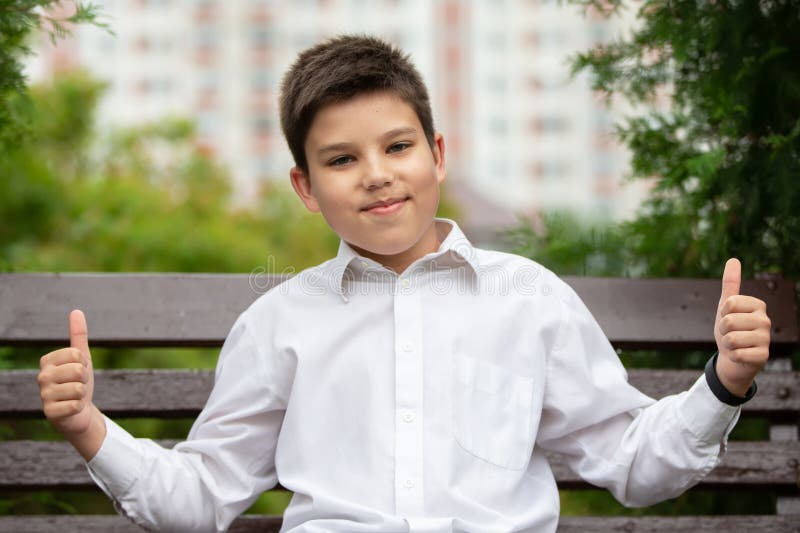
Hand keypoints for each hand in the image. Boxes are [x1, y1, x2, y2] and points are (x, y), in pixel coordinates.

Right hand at [38, 310, 96, 435]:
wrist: (79, 412)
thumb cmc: (79, 382)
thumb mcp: (82, 358)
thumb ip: (78, 335)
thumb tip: (76, 311)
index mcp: (47, 361)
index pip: (77, 354)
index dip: (84, 364)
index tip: (79, 371)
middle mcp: (41, 377)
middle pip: (78, 370)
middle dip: (85, 379)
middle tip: (78, 385)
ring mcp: (44, 395)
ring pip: (79, 388)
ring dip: (83, 394)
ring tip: (75, 397)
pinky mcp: (50, 412)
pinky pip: (76, 405)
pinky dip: (80, 407)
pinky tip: (72, 408)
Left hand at [713, 258, 770, 396]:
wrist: (733, 357)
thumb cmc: (730, 329)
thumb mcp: (727, 305)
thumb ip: (731, 283)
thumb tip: (733, 259)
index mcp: (758, 305)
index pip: (729, 303)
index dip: (722, 313)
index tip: (728, 317)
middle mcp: (765, 320)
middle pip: (728, 321)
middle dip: (722, 331)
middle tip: (730, 334)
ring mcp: (766, 339)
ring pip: (731, 339)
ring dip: (727, 344)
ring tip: (734, 344)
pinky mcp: (763, 356)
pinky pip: (737, 354)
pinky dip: (733, 356)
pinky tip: (740, 355)